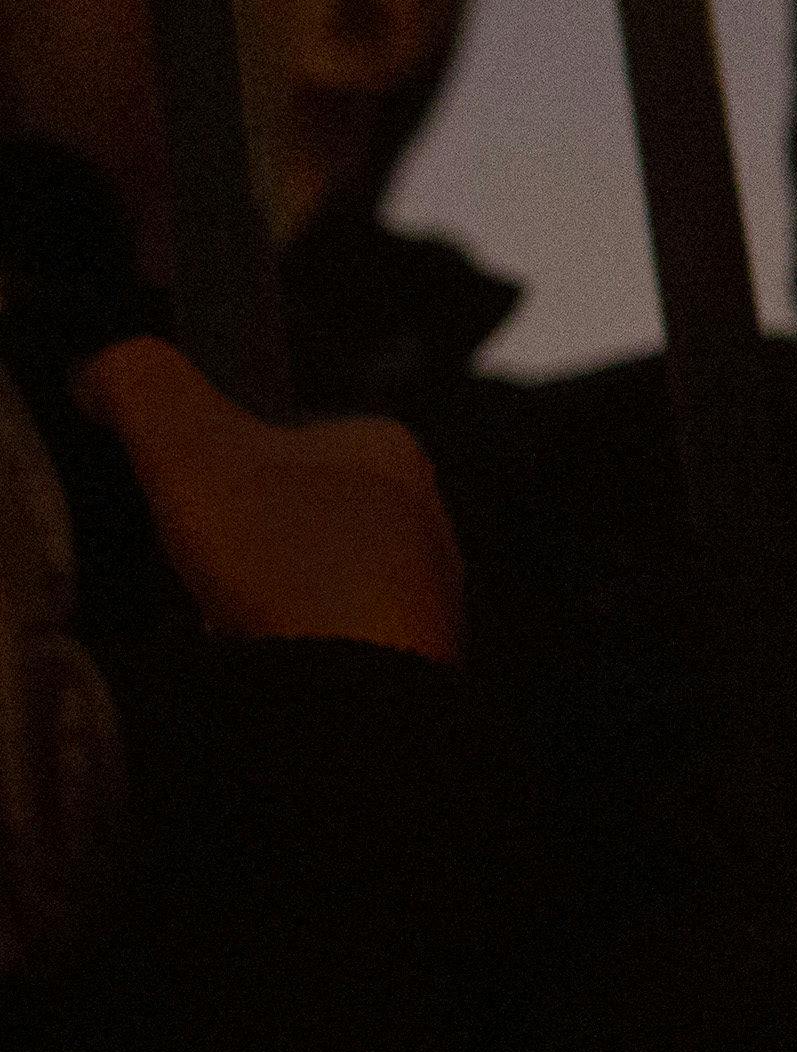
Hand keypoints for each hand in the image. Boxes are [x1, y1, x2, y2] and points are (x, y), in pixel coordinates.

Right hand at [72, 339, 462, 663]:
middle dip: (238, 545)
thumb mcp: (193, 447)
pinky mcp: (410, 653)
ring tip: (232, 619)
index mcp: (387, 444)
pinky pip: (325, 640)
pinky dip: (286, 648)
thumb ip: (147, 386)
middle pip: (290, 514)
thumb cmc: (289, 560)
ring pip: (307, 582)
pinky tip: (264, 658)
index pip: (281, 435)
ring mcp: (423, 587)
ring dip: (257, 601)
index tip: (191, 504)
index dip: (214, 468)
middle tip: (210, 570)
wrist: (356, 687)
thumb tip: (116, 363)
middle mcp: (424, 510)